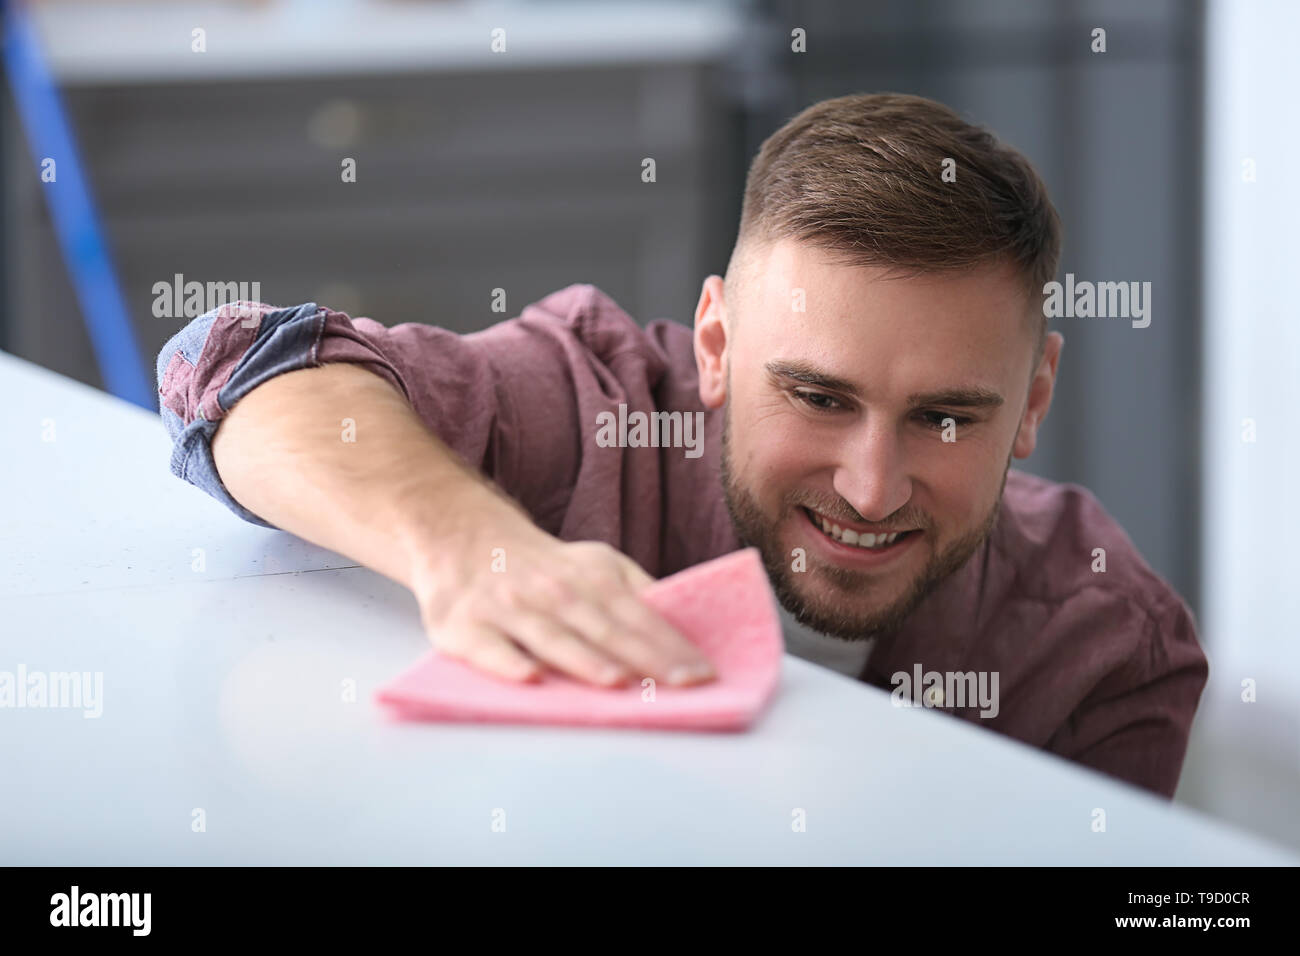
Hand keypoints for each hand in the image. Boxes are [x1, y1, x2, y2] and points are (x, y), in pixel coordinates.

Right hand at [411, 525, 715, 688]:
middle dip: (646, 658)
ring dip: (585, 661)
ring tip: (618, 683)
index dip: (673, 646)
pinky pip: (489, 649)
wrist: (462, 537)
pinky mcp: (465, 626)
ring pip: (552, 637)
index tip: (704, 675)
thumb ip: (637, 594)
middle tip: (682, 686)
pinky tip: (530, 679)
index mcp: (592, 577)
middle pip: (605, 629)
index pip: (641, 616)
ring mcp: (508, 608)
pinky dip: (508, 663)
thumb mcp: (597, 564)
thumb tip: (686, 628)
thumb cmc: (544, 567)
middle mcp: (553, 591)